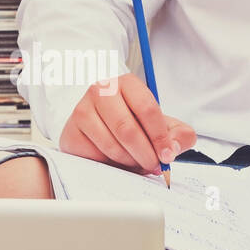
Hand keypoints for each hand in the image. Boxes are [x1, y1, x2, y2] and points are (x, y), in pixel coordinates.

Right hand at [59, 73, 196, 175]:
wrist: (100, 126)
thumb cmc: (134, 124)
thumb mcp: (162, 126)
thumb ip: (179, 135)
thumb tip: (173, 150)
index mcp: (126, 83)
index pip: (147, 109)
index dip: (160, 137)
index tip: (167, 156)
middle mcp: (100, 91)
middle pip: (128, 129)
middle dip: (145, 154)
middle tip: (153, 166)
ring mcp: (82, 110)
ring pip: (112, 145)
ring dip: (129, 162)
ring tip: (136, 163)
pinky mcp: (71, 132)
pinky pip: (96, 156)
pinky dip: (111, 165)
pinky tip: (117, 161)